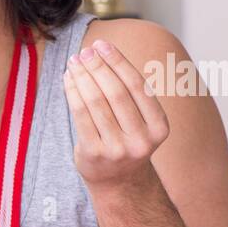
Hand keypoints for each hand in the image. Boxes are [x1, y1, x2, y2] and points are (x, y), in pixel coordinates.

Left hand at [63, 38, 169, 189]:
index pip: (137, 86)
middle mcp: (141, 139)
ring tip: (74, 61)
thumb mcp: (141, 122)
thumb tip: (102, 53)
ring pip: (96, 103)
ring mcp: (117, 149)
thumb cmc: (127, 141)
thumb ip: (130, 94)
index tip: (102, 44)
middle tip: (85, 51)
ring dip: (83, 78)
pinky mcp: (94, 154)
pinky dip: (72, 93)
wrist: (119, 182)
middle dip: (98, 68)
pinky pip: (80, 116)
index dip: (118, 62)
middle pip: (116, 93)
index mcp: (159, 127)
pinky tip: (68, 79)